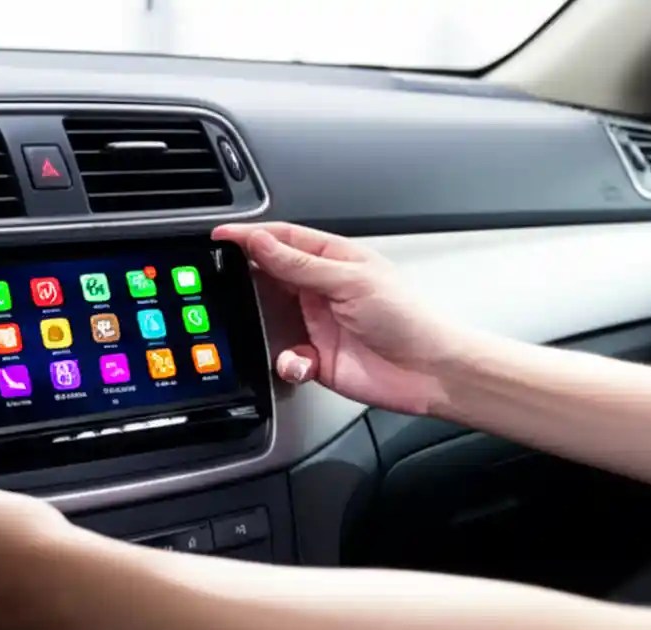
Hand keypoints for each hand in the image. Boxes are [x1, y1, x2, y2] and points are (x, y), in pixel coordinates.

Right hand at [213, 222, 462, 414]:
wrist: (431, 372)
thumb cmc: (409, 319)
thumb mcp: (351, 282)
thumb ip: (300, 264)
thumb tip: (260, 241)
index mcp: (335, 260)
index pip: (283, 239)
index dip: (251, 236)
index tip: (220, 237)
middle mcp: (323, 290)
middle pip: (270, 277)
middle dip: (248, 282)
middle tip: (225, 285)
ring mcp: (319, 324)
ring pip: (271, 320)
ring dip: (264, 327)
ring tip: (262, 328)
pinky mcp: (319, 359)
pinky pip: (285, 358)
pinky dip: (287, 361)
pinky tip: (301, 361)